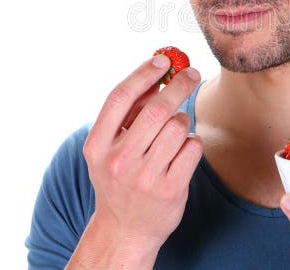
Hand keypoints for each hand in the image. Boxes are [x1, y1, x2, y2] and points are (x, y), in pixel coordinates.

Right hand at [74, 55, 202, 266]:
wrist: (126, 229)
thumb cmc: (121, 177)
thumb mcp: (110, 148)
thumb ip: (129, 112)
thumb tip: (158, 70)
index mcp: (97, 146)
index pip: (119, 98)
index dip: (142, 74)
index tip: (162, 59)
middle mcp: (119, 161)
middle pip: (156, 109)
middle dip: (178, 85)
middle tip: (191, 73)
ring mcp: (145, 177)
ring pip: (177, 126)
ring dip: (183, 119)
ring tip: (176, 129)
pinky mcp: (171, 189)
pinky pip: (192, 147)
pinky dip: (192, 141)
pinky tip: (182, 150)